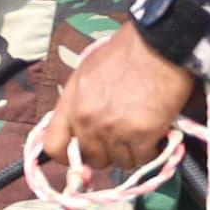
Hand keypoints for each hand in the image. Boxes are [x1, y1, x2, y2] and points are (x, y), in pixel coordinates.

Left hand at [41, 17, 195, 181]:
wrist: (156, 47)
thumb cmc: (124, 55)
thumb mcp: (87, 75)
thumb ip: (81, 103)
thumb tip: (83, 128)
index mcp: (70, 104)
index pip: (54, 146)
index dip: (68, 157)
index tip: (83, 156)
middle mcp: (86, 120)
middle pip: (92, 158)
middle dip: (108, 153)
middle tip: (123, 139)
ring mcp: (113, 129)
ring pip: (120, 162)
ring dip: (132, 153)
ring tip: (141, 134)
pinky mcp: (141, 135)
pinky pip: (143, 159)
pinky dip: (151, 152)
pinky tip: (156, 135)